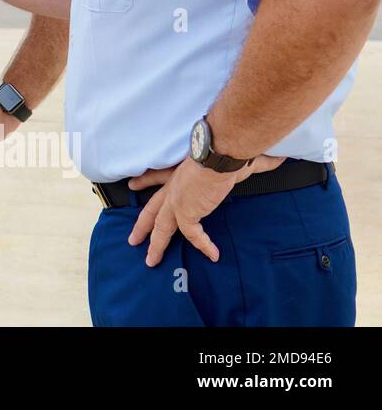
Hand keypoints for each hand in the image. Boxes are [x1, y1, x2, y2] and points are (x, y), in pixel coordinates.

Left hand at [126, 154, 284, 265]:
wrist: (222, 152)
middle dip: (142, 225)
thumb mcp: (236, 157)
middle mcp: (174, 186)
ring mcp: (177, 200)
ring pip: (161, 227)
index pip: (158, 176)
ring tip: (151, 260)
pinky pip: (192, 235)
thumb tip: (277, 159)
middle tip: (133, 239)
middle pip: (152, 208)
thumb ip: (253, 162)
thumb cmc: (229, 149)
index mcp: (180, 171)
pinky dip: (202, 245)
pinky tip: (212, 254)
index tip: (132, 184)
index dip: (145, 181)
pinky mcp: (186, 212)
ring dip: (156, 244)